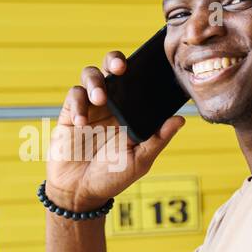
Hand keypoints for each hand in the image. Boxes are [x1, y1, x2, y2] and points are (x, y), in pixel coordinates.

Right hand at [45, 52, 184, 211]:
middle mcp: (112, 105)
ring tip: (100, 98)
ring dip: (95, 81)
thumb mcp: (140, 160)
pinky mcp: (71, 113)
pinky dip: (78, 103)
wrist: (80, 192)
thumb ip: (158, 139)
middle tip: (120, 68)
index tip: (150, 66)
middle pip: (112, 69)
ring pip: (90, 75)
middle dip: (115, 60)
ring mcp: (91, 107)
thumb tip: (181, 120)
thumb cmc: (113, 177)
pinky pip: (74, 96)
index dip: (142, 70)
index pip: (138, 83)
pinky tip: (82, 122)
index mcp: (132, 113)